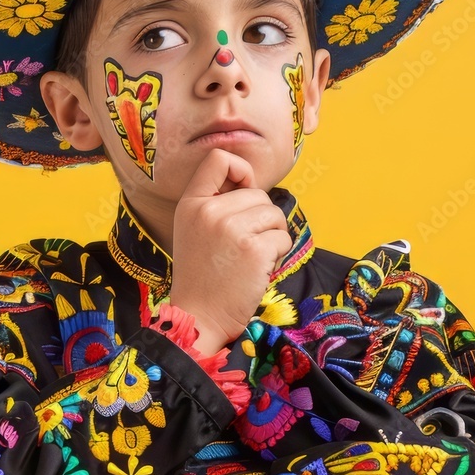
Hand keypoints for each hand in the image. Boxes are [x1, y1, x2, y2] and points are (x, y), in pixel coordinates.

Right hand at [169, 149, 290, 355]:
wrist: (198, 316)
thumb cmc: (202, 275)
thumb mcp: (193, 229)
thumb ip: (216, 203)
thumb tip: (252, 184)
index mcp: (191, 203)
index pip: (219, 159)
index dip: (241, 170)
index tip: (244, 190)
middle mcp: (209, 210)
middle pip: (257, 192)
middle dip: (261, 218)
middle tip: (244, 246)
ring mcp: (232, 228)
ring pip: (274, 214)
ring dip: (272, 236)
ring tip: (251, 258)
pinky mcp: (254, 249)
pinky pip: (283, 237)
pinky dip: (278, 254)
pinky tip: (258, 269)